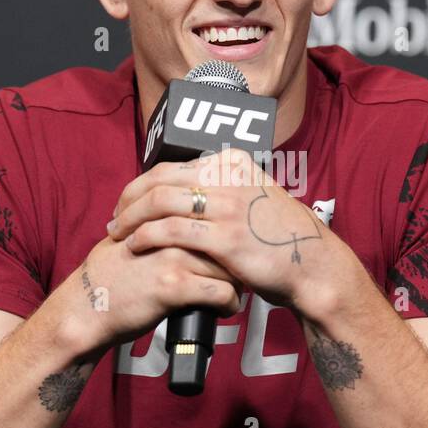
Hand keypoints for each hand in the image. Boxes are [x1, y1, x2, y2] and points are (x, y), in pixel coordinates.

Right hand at [55, 232, 243, 355]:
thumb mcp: (132, 235)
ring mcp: (173, 257)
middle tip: (243, 271)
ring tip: (236, 292)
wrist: (85, 306)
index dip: (230, 230)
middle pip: (225, 236)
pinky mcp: (173, 286)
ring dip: (238, 282)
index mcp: (162, 214)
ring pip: (228, 264)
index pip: (212, 211)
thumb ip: (159, 223)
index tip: (238, 246)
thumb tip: (190, 222)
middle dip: (238, 256)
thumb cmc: (109, 275)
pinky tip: (225, 309)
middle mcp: (170, 229)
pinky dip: (229, 304)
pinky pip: (220, 293)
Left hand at [105, 146, 346, 316]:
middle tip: (115, 219)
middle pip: (159, 180)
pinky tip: (135, 246)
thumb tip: (185, 193)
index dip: (141, 186)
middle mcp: (228, 177)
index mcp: (232, 163)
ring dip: (131, 219)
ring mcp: (227, 206)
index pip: (172, 167)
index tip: (128, 204)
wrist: (312, 264)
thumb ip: (223, 190)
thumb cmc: (281, 237)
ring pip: (159, 202)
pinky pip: (171, 230)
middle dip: (129, 201)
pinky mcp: (225, 237)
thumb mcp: (255, 197)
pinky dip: (146, 236)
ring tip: (118, 235)